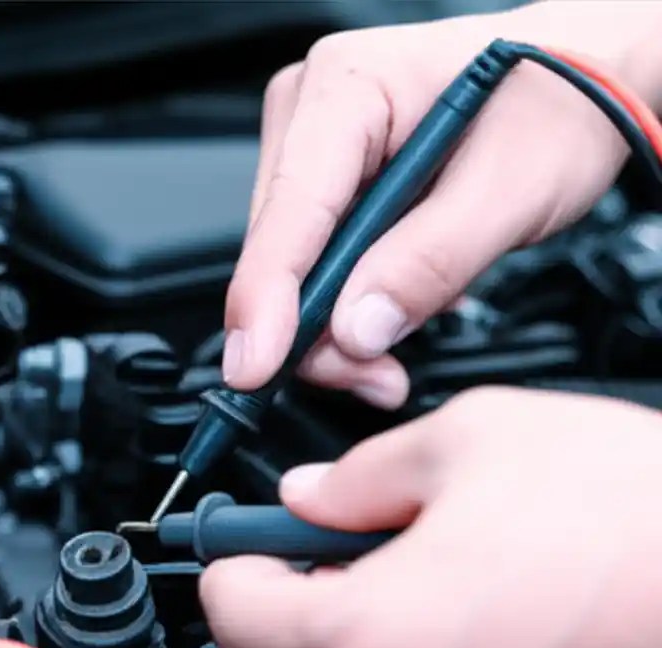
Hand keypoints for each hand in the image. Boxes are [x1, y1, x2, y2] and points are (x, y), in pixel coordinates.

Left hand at [199, 387, 661, 647]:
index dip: (234, 555)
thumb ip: (357, 476)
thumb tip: (307, 495)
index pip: (229, 613)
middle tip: (339, 534)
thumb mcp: (468, 441)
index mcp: (365, 638)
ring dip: (349, 627)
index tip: (249, 531)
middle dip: (292, 591)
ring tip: (419, 565)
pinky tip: (459, 608)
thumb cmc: (633, 519)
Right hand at [224, 1, 661, 408]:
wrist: (580, 84)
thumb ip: (431, 261)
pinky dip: (345, 301)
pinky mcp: (321, 179)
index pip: (290, 208)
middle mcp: (311, 108)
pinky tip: (391, 306)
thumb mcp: (512, 189)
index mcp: (349, 86)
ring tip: (399, 343)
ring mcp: (309, 144)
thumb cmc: (556, 104)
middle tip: (377, 374)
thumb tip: (355, 326)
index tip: (256, 365)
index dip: (267, 295)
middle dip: (316, 327)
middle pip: (279, 247)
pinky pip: (311, 259)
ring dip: (335, 322)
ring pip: (289, 264)